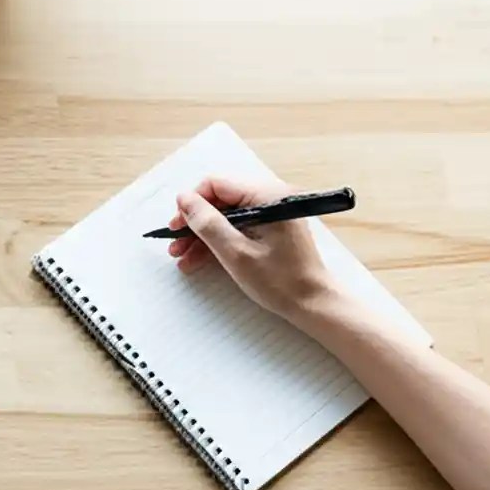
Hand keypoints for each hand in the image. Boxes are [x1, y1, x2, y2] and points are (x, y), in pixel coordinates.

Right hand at [166, 177, 339, 323]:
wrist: (313, 304)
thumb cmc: (280, 281)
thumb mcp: (236, 252)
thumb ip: (207, 223)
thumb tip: (184, 199)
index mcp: (267, 196)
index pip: (217, 184)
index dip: (192, 204)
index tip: (176, 226)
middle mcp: (270, 198)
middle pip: (219, 200)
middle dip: (194, 223)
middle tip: (175, 244)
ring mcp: (271, 213)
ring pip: (225, 216)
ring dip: (202, 235)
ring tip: (182, 256)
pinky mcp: (271, 228)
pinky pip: (237, 227)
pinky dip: (218, 242)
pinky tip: (198, 259)